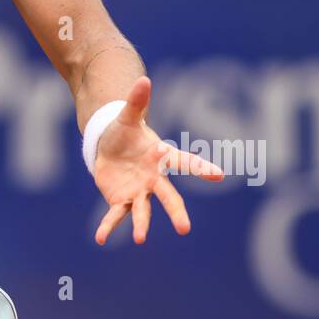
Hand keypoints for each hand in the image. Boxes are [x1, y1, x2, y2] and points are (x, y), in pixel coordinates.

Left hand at [92, 75, 224, 244]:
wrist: (110, 148)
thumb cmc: (125, 132)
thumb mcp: (127, 116)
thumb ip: (136, 101)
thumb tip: (143, 78)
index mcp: (160, 157)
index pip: (183, 162)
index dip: (200, 168)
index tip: (218, 175)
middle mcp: (154, 179)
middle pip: (168, 196)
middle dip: (176, 212)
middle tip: (185, 229)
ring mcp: (138, 192)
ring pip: (143, 211)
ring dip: (141, 225)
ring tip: (140, 239)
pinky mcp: (120, 200)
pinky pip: (115, 215)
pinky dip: (108, 226)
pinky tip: (100, 239)